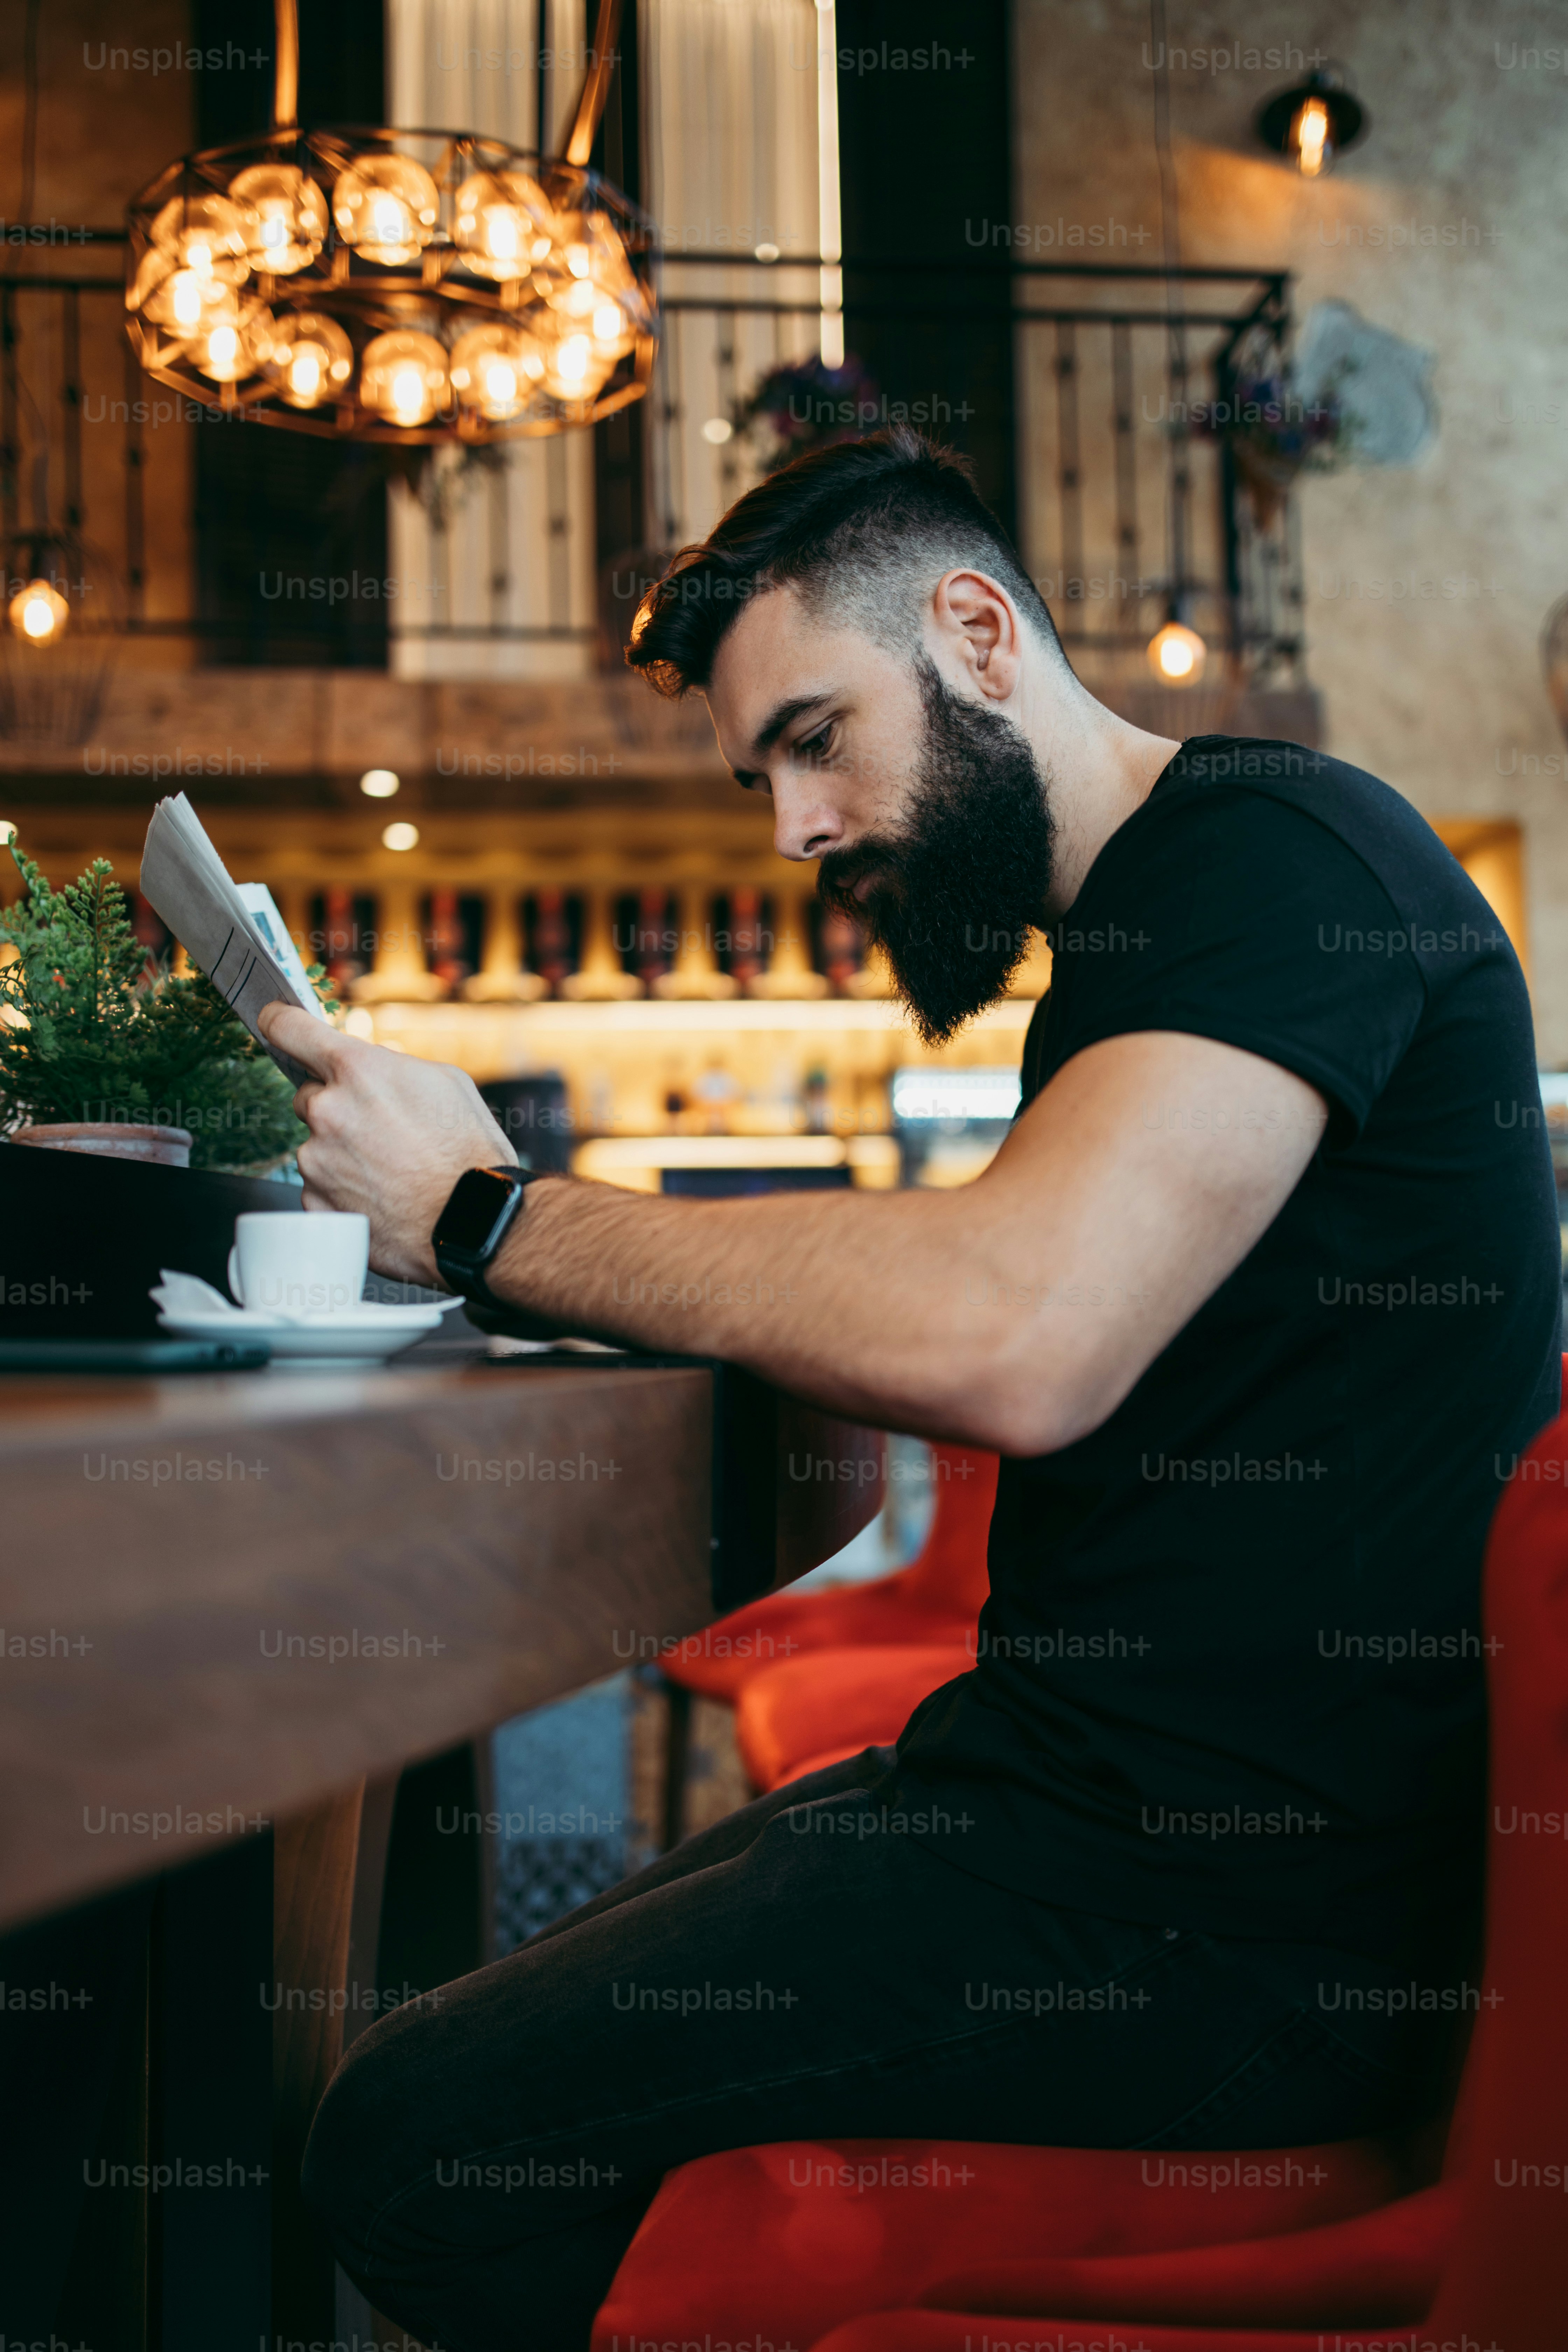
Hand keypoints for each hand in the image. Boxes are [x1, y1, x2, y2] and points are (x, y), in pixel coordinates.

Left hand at [258, 1003, 516, 1286]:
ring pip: (317, 1146)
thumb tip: (372, 1068)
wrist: (476, 1224)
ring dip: (344, 1154)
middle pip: (309, 1096)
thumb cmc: (469, 1154)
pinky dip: (345, 1191)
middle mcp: (327, 1111)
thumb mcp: (446, 1082)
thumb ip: (392, 1066)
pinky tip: (383, 1197)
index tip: (277, 1023)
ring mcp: (316, 1161)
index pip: (288, 1027)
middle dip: (338, 1108)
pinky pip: (321, 1187)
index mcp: (356, 1069)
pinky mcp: (316, 1204)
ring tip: (392, 1171)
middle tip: (384, 1131)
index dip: (280, 1022)